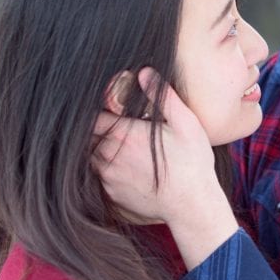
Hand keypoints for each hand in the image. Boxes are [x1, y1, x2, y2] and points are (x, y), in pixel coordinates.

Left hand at [93, 68, 238, 268]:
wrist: (192, 206)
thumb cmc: (192, 163)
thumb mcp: (185, 122)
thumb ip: (162, 95)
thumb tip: (144, 72)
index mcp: (122, 134)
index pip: (92, 116)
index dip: (98, 111)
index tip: (107, 109)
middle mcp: (108, 156)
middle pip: (87, 137)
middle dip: (97, 130)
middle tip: (115, 126)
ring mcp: (107, 178)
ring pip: (90, 158)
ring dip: (99, 150)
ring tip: (119, 147)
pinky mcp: (111, 196)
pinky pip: (98, 179)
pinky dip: (106, 171)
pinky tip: (125, 169)